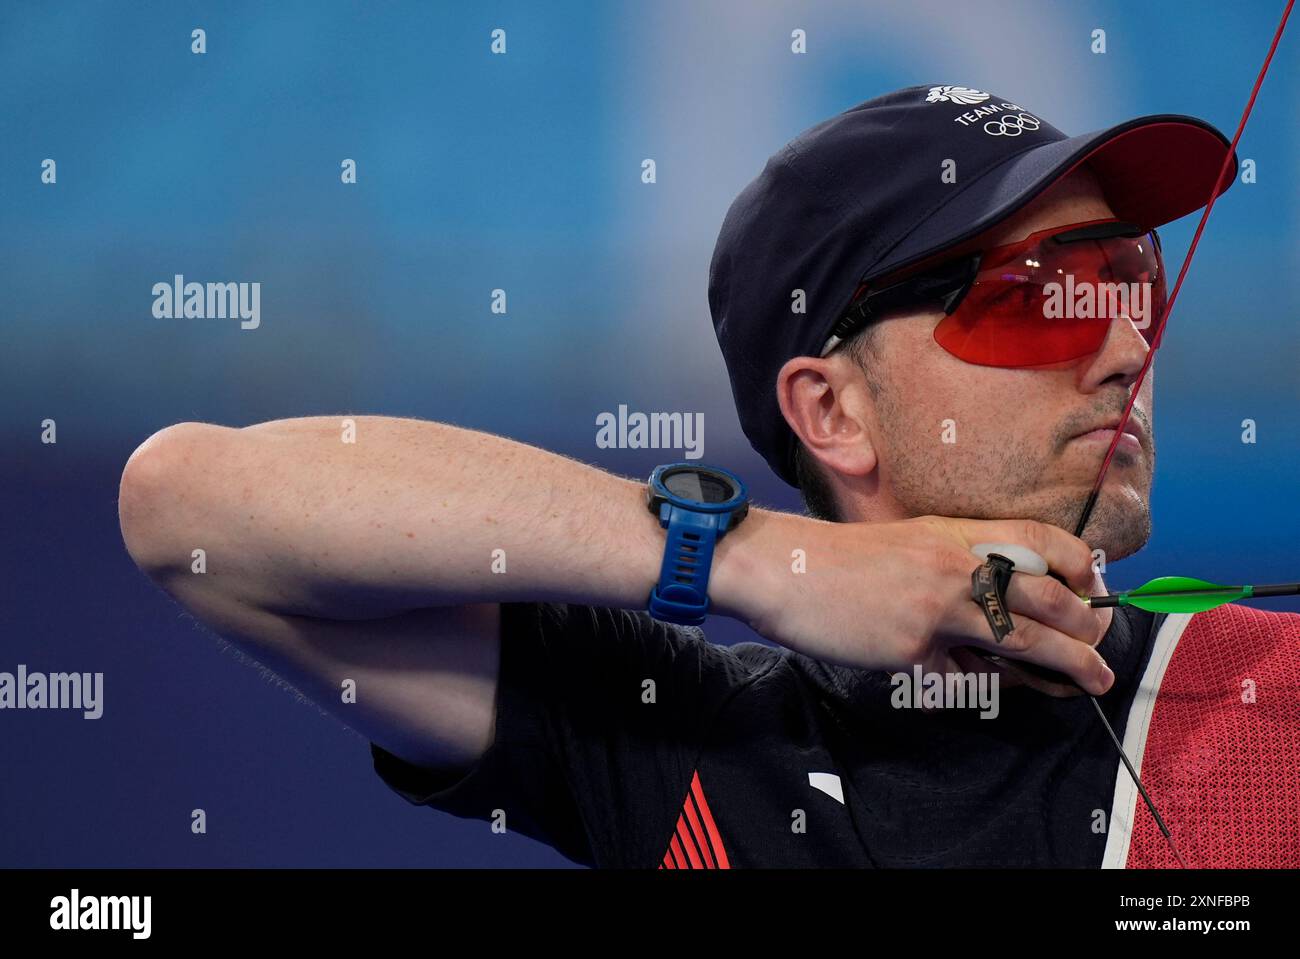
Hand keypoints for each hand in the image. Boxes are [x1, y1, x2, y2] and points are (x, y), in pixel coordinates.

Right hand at [718, 511, 1113, 695]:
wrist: (784, 569)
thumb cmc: (839, 561)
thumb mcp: (907, 547)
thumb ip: (952, 571)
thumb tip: (994, 613)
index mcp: (953, 534)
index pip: (1038, 539)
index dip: (1079, 563)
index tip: (1093, 587)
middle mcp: (955, 566)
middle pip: (1047, 595)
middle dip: (1087, 624)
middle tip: (1102, 644)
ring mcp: (938, 608)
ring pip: (1026, 638)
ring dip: (1070, 663)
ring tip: (1093, 680)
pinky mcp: (915, 647)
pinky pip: (963, 674)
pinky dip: (976, 681)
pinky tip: (979, 681)